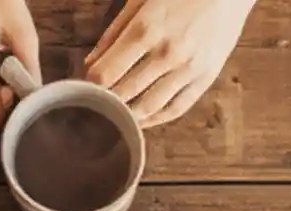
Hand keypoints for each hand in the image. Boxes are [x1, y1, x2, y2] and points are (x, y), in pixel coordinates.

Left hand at [85, 0, 253, 127]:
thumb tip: (90, 64)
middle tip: (95, 108)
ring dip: (129, 117)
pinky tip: (144, 119)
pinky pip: (177, 108)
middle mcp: (167, 53)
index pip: (105, 74)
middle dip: (105, 104)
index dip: (89, 86)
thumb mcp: (141, 0)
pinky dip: (157, 119)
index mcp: (146, 29)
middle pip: (124, 94)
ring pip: (149, 108)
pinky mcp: (206, 77)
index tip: (83, 89)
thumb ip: (113, 33)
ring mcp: (189, 68)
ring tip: (116, 118)